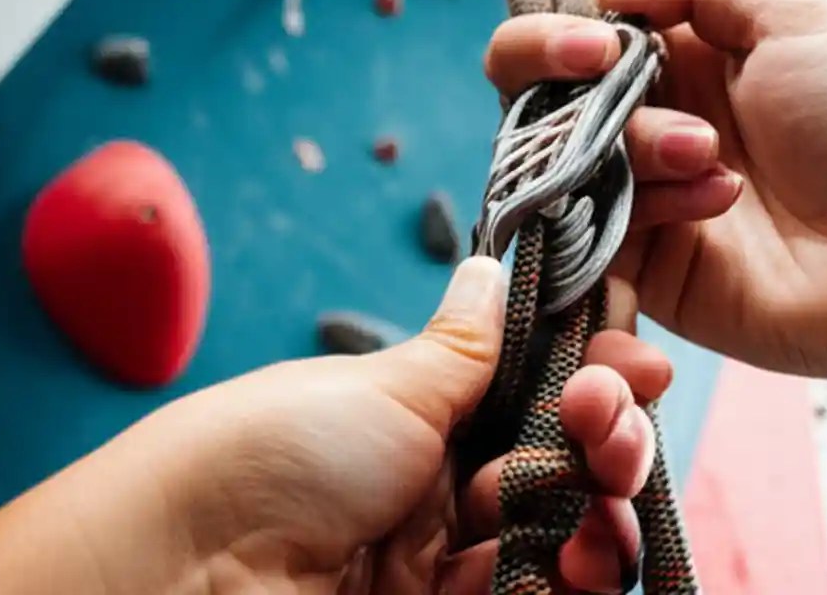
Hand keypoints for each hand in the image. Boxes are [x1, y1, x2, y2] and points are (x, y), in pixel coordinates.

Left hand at [0, 258, 668, 593]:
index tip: (638, 363)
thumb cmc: (280, 450)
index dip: (591, 382)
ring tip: (609, 494)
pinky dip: (578, 576)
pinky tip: (591, 550)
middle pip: (561, 470)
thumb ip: (470, 347)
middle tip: (617, 415)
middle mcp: (443, 494)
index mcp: (426, 423)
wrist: (188, 571)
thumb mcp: (388, 387)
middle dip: (609, 439)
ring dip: (606, 513)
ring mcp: (447, 567)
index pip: (536, 400)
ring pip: (562, 539)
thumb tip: (496, 263)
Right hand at [484, 0, 826, 382]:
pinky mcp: (648, 273)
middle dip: (580, 96)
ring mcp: (644, 205)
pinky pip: (595, 238)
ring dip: (639, 152)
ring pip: (566, 172)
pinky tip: (716, 206)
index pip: (568, 47)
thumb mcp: (795, 20)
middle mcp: (651, 132)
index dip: (553, 41)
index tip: (594, 45)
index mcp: (680, 67)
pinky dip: (644, 211)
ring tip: (718, 165)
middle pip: (542, 110)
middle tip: (647, 106)